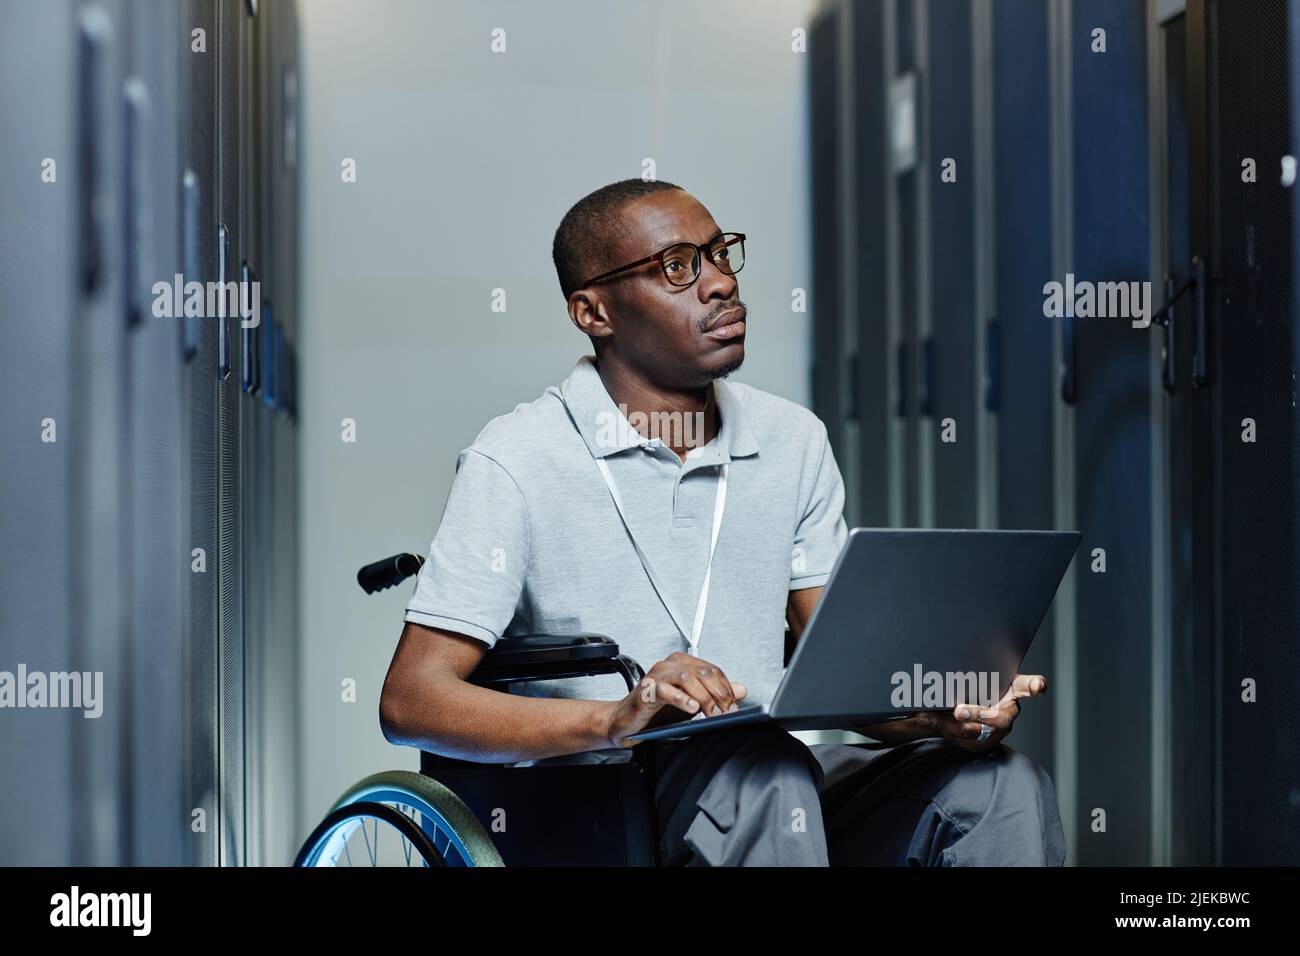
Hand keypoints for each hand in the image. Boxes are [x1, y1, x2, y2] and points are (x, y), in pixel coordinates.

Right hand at [601, 651, 747, 747]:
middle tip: (727, 713)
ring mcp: (657, 676)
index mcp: (682, 664)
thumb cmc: (656, 711)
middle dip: (719, 694)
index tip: (734, 708)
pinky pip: (665, 690)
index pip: (713, 671)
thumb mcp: (693, 702)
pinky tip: (691, 708)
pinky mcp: (646, 690)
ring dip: (704, 697)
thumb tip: (741, 689)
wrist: (626, 722)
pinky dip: (681, 699)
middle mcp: (670, 665)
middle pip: (703, 673)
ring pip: (687, 678)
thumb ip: (716, 694)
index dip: (727, 689)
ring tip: (712, 714)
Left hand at [913, 673, 1047, 752]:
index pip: (1025, 686)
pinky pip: (964, 740)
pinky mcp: (984, 743)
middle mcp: (1007, 710)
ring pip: (978, 732)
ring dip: (953, 725)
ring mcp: (997, 730)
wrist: (956, 709)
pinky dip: (942, 729)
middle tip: (958, 711)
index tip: (1038, 685)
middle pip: (1000, 718)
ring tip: (930, 715)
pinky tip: (926, 718)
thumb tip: (945, 660)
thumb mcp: (969, 676)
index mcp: (1010, 688)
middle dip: (978, 715)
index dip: (1034, 686)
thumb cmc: (970, 686)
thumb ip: (966, 673)